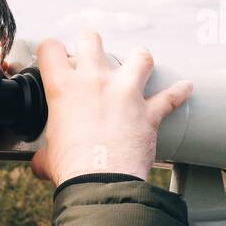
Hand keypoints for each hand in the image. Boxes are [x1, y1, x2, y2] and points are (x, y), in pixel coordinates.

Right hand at [27, 32, 191, 187]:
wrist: (101, 185)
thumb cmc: (73, 170)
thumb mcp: (47, 157)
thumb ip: (43, 153)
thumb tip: (39, 162)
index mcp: (63, 89)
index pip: (50, 49)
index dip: (50, 50)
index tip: (54, 57)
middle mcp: (95, 83)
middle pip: (92, 39)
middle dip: (91, 43)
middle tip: (91, 53)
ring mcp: (125, 94)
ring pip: (139, 58)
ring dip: (139, 58)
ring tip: (138, 60)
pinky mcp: (149, 112)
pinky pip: (170, 97)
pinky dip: (179, 91)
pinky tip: (186, 87)